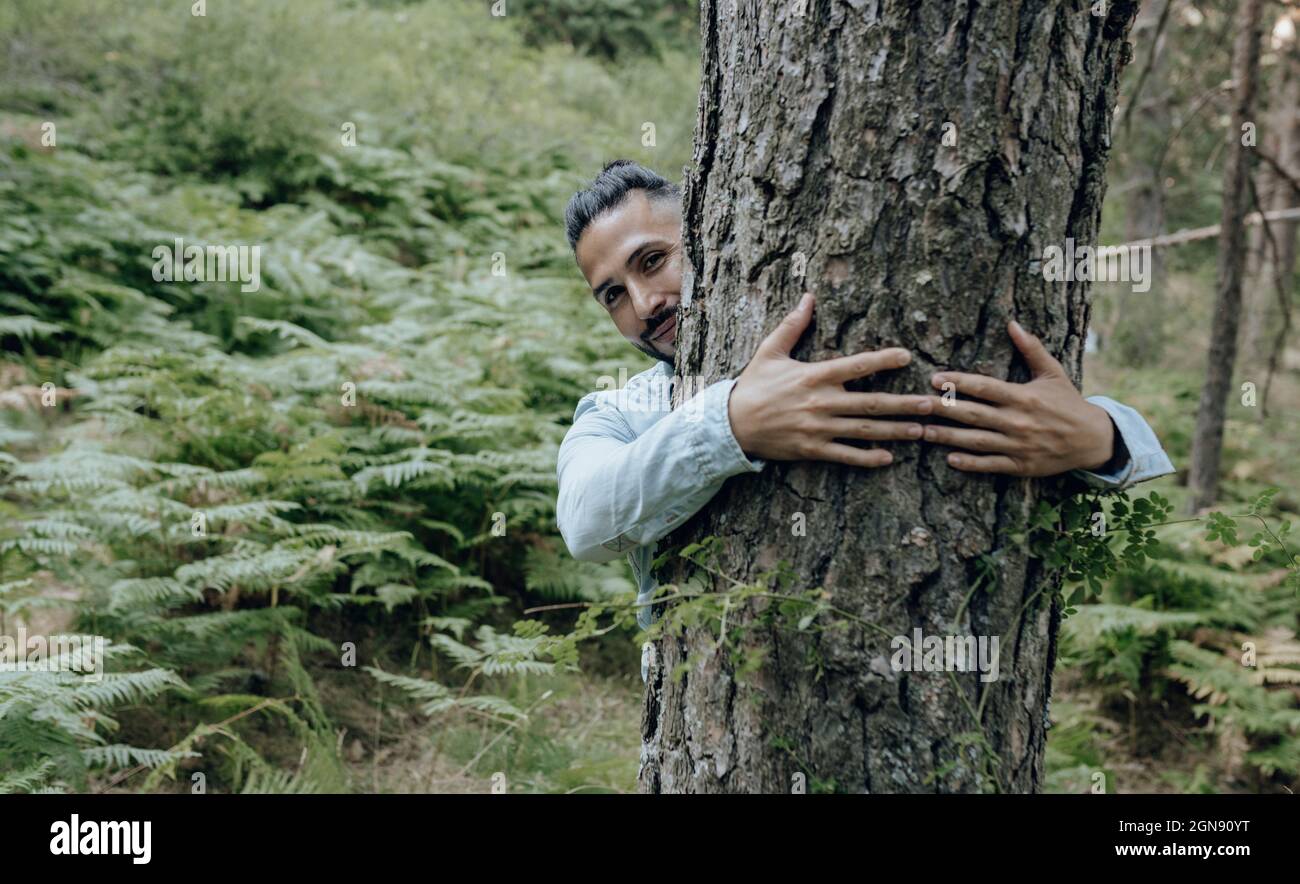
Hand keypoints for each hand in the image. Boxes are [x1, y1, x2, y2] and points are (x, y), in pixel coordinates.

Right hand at [727, 293, 932, 466]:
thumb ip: (792, 325)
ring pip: (864, 430)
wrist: (730, 424)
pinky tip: (888, 459)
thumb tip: (808, 297)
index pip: (856, 366)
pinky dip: (867, 458)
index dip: (884, 360)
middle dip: (903, 404)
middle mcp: (821, 402)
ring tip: (920, 431)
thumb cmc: (753, 385)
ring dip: (895, 431)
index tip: (908, 357)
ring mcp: (818, 428)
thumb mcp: (770, 351)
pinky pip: (845, 455)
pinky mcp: (811, 449)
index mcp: (814, 375)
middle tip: (931, 403)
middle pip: (871, 403)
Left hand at [921, 320, 1116, 476]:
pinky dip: (971, 463)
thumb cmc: (1068, 402)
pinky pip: (991, 464)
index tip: (934, 378)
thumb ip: (1031, 349)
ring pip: (977, 441)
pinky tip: (950, 459)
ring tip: (923, 432)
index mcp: (1024, 397)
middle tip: (916, 405)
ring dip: (948, 437)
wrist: (1093, 439)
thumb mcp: (1052, 372)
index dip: (958, 382)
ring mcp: (1019, 445)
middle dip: (943, 409)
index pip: (985, 387)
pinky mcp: (1021, 466)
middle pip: (974, 414)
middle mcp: (1019, 421)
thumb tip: (1012, 323)